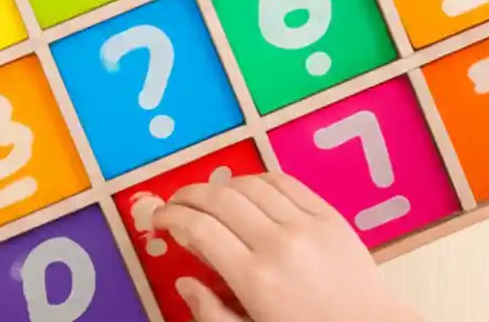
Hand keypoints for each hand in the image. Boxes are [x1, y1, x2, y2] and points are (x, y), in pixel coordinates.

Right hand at [152, 172, 419, 321]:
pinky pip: (284, 182)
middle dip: (186, 195)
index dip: (170, 217)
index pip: (198, 228)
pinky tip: (246, 190)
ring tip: (207, 198)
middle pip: (218, 198)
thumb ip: (212, 314)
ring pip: (248, 184)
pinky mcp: (330, 216)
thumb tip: (184, 282)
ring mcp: (307, 225)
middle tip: (173, 204)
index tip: (159, 220)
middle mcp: (278, 244)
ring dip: (220, 185)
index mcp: (255, 279)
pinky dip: (257, 179)